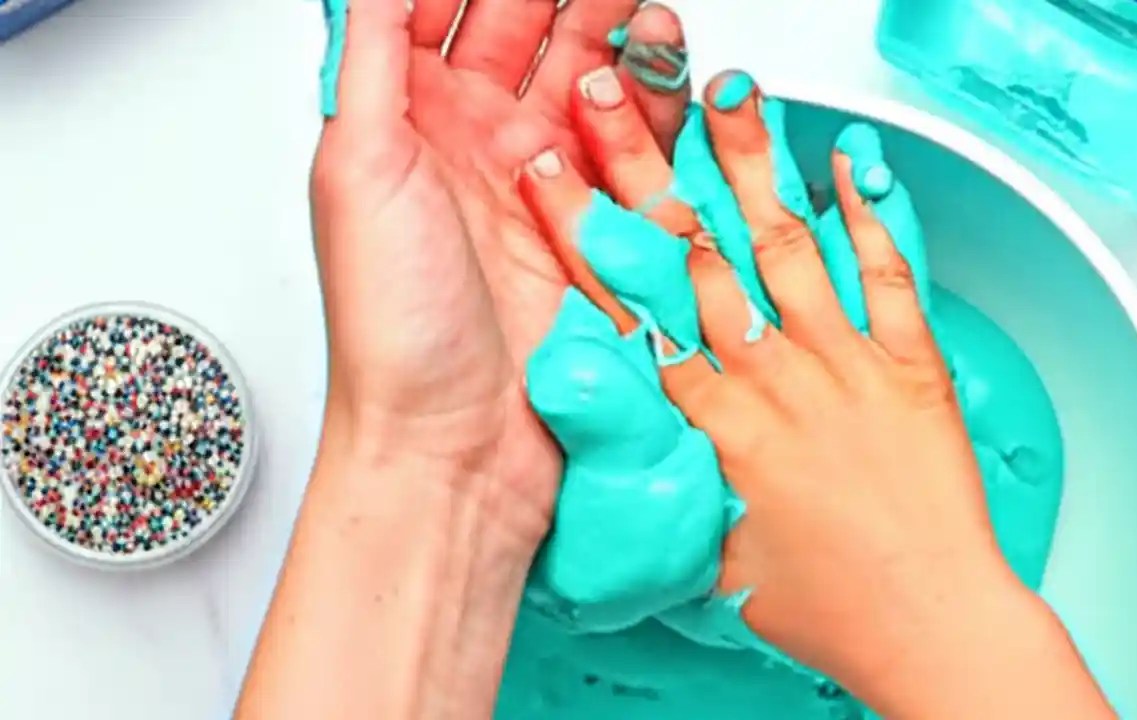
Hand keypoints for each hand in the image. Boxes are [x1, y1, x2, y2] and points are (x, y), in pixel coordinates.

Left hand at [310, 0, 690, 544]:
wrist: (456, 444)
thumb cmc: (393, 327)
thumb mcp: (356, 165)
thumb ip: (372, 52)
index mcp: (411, 122)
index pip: (450, 12)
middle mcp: (479, 147)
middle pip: (531, 31)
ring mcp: (545, 186)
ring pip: (592, 79)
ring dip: (619, 37)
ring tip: (646, 15)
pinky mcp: (600, 228)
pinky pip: (636, 148)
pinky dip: (655, 108)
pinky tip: (664, 77)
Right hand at [517, 71, 1112, 718]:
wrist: (926, 621)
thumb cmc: (822, 602)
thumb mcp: (707, 551)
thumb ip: (663, 477)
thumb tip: (624, 432)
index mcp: (712, 423)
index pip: (631, 308)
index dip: (586, 234)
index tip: (552, 177)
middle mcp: (771, 378)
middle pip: (694, 257)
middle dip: (644, 173)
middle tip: (611, 107)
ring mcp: (843, 363)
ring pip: (785, 244)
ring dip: (750, 166)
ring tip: (725, 101)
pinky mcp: (909, 364)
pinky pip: (888, 275)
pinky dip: (871, 216)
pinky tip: (849, 168)